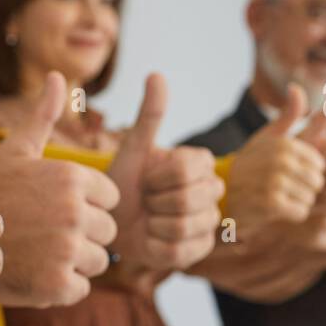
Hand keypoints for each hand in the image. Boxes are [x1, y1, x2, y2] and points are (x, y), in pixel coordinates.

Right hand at [0, 71, 118, 306]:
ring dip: (73, 264)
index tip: (51, 210)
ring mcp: (68, 249)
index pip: (110, 199)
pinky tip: (34, 274)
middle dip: (82, 237)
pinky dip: (61, 289)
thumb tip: (59, 77)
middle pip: (107, 232)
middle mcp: (75, 211)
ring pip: (98, 262)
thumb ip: (44, 117)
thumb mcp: (15, 154)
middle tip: (43, 236)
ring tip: (38, 254)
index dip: (84, 206)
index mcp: (73, 176)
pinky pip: (82, 289)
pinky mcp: (60, 285)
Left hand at [106, 73, 222, 278]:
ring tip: (148, 218)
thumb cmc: (123, 183)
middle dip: (154, 201)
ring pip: (182, 226)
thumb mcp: (133, 149)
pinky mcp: (200, 251)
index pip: (186, 169)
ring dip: (153, 223)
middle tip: (146, 200)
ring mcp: (208, 222)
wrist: (112, 222)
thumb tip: (156, 74)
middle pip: (186, 199)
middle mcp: (213, 191)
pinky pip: (179, 251)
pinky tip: (151, 238)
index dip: (156, 176)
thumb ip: (149, 115)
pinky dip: (155, 245)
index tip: (146, 178)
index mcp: (202, 163)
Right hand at [223, 83, 325, 229]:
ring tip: (276, 199)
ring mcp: (275, 182)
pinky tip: (274, 210)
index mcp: (284, 144)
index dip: (308, 173)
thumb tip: (297, 87)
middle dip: (305, 189)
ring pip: (310, 198)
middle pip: (317, 182)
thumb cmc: (249, 166)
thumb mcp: (267, 137)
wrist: (221, 196)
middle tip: (282, 189)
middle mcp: (281, 161)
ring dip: (297, 203)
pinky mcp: (271, 204)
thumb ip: (288, 114)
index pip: (319, 164)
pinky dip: (291, 214)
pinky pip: (300, 212)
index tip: (288, 175)